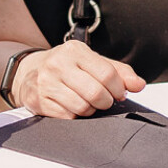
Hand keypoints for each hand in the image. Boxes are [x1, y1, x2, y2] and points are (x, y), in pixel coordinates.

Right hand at [12, 41, 143, 117]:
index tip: (119, 93)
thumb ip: (118, 72)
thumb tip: (139, 84)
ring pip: (82, 108)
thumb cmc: (67, 66)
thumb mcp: (92, 61)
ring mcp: (46, 83)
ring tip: (88, 103)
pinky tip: (72, 107)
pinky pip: (67, 117)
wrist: (28, 72)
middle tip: (105, 100)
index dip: (119, 88)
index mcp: (75, 50)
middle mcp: (58, 64)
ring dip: (91, 110)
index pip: (107, 74)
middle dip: (106, 101)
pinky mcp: (38, 101)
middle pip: (96, 93)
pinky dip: (75, 116)